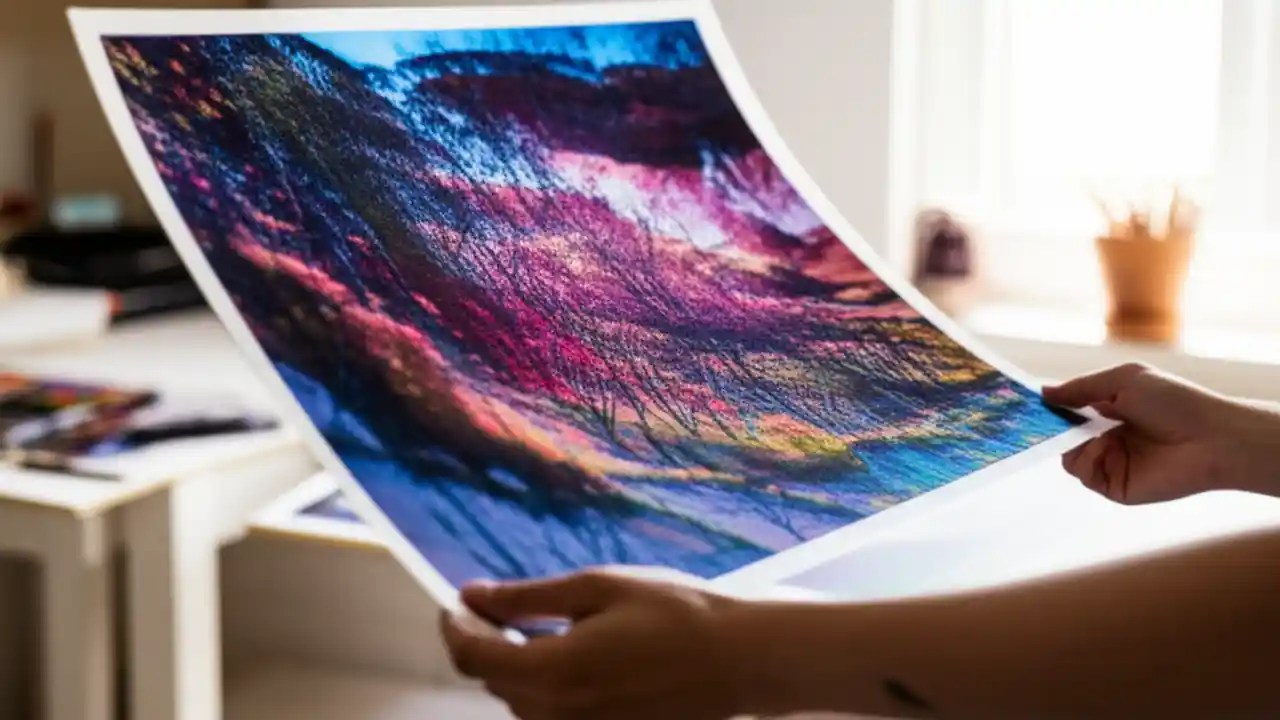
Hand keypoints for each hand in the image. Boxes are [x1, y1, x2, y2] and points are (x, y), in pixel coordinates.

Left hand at [441, 568, 747, 719]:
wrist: (740, 660)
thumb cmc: (675, 613)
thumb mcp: (596, 589)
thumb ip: (527, 597)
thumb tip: (474, 595)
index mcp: (553, 670)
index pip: (474, 659)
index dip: (455, 629)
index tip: (456, 603)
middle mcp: (559, 714)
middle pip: (495, 683)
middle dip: (488, 644)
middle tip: (499, 606)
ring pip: (523, 703)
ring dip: (518, 668)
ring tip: (542, 630)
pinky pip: (556, 716)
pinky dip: (550, 688)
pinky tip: (576, 657)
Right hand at [1043, 363, 1279, 502]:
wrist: (1211, 439)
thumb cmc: (1175, 402)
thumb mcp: (1124, 380)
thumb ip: (1082, 387)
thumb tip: (1043, 392)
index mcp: (1112, 411)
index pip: (1071, 411)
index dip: (1050, 408)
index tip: (1027, 404)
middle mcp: (1110, 438)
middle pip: (1064, 437)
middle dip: (1049, 429)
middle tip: (1034, 424)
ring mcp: (1113, 463)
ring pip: (1069, 458)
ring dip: (1074, 445)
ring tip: (1096, 436)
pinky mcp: (1117, 487)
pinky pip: (1084, 476)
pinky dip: (1086, 461)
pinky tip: (1104, 448)